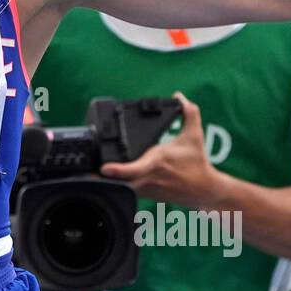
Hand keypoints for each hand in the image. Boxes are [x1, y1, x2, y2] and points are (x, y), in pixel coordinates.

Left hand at [99, 93, 221, 208]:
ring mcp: (146, 188)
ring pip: (121, 189)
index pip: (136, 168)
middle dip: (103, 179)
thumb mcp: (194, 135)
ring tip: (89, 176)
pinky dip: (116, 186)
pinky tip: (104, 180)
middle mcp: (149, 176)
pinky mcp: (145, 195)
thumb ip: (189, 113)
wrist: (204, 190)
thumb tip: (180, 96)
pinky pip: (126, 192)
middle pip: (122, 182)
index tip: (105, 168)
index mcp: (157, 161)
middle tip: (85, 174)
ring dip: (107, 183)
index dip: (119, 170)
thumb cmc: (197, 161)